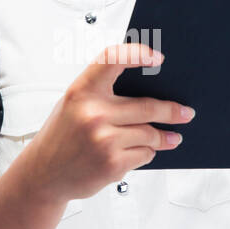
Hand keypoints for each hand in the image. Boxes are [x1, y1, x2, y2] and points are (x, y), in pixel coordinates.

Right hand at [26, 43, 196, 201]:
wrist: (43, 175)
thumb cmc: (62, 136)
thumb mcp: (74, 106)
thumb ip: (104, 95)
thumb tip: (150, 91)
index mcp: (81, 91)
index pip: (113, 59)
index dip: (137, 53)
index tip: (157, 57)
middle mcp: (93, 113)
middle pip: (147, 106)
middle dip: (172, 111)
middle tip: (186, 112)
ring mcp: (103, 139)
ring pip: (150, 133)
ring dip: (163, 137)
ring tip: (172, 138)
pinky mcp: (112, 163)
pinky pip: (145, 153)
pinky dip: (147, 153)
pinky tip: (143, 152)